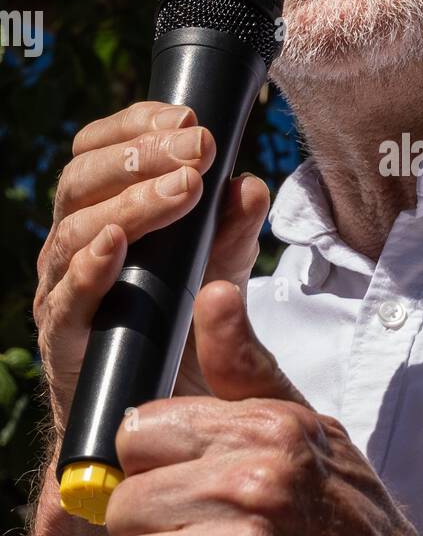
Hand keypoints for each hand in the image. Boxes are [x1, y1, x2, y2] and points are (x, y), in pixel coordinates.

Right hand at [34, 100, 270, 436]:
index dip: (136, 125)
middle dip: (141, 155)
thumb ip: (230, 230)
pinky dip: (91, 266)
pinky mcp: (64, 340)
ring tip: (181, 187)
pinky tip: (117, 243)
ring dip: (132, 202)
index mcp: (102, 214)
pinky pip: (68, 298)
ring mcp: (62, 291)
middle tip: (197, 148)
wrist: (163, 418)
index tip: (188, 116)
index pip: (100, 150)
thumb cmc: (181, 334)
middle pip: (83, 179)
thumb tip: (248, 184)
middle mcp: (73, 245)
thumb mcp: (218, 273)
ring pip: (76, 229)